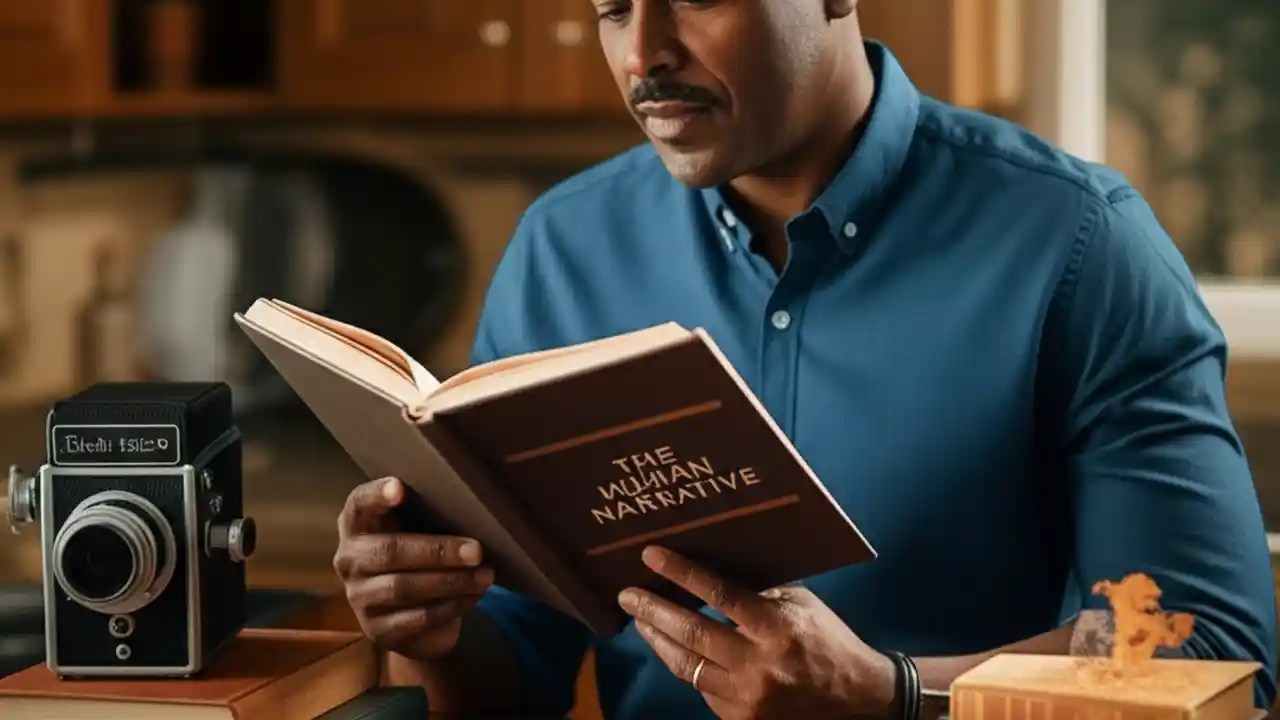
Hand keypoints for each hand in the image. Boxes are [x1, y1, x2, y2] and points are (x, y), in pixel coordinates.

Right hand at [333, 476, 494, 660]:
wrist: (413, 615)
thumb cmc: (420, 555)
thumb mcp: (419, 529)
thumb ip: (429, 512)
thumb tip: (472, 503)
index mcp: (358, 525)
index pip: (359, 504)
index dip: (377, 495)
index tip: (400, 488)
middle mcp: (350, 559)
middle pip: (389, 551)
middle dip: (437, 551)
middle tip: (476, 550)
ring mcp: (360, 598)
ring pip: (403, 587)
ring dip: (450, 581)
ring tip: (485, 575)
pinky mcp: (378, 631)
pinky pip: (417, 618)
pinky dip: (451, 606)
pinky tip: (474, 595)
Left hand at [618, 546, 899, 719]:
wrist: (859, 702)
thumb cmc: (828, 642)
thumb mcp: (801, 605)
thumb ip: (761, 590)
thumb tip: (714, 567)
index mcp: (776, 626)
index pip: (719, 592)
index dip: (681, 572)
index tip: (650, 555)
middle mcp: (758, 663)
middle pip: (691, 632)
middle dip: (652, 610)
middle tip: (627, 594)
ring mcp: (748, 697)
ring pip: (686, 666)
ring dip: (658, 641)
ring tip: (641, 621)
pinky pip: (702, 690)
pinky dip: (686, 667)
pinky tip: (674, 651)